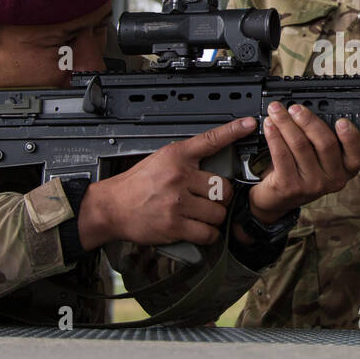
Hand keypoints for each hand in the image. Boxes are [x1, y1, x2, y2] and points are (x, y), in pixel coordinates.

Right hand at [77, 117, 254, 249]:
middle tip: (209, 199)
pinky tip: (200, 230)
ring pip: (218, 212)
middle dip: (221, 197)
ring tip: (202, 216)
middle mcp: (179, 177)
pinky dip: (208, 235)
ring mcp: (177, 202)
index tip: (249, 123)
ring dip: (214, 218)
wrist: (111, 207)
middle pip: (223, 188)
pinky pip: (208, 233)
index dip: (233, 130)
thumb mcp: (160, 160)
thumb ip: (186, 161)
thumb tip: (214, 166)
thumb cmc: (136, 185)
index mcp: (176, 157)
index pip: (210, 140)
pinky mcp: (175, 225)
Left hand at [247, 102, 359, 223]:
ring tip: (277, 111)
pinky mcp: (290, 186)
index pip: (359, 155)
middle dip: (308, 120)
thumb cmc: (301, 170)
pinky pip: (282, 155)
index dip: (352, 137)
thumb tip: (309, 111)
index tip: (342, 121)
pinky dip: (274, 136)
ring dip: (286, 123)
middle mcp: (333, 179)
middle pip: (325, 143)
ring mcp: (312, 185)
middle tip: (295, 108)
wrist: (278, 197)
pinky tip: (270, 126)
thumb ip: (322, 138)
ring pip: (301, 145)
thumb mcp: (319, 157)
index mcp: (346, 169)